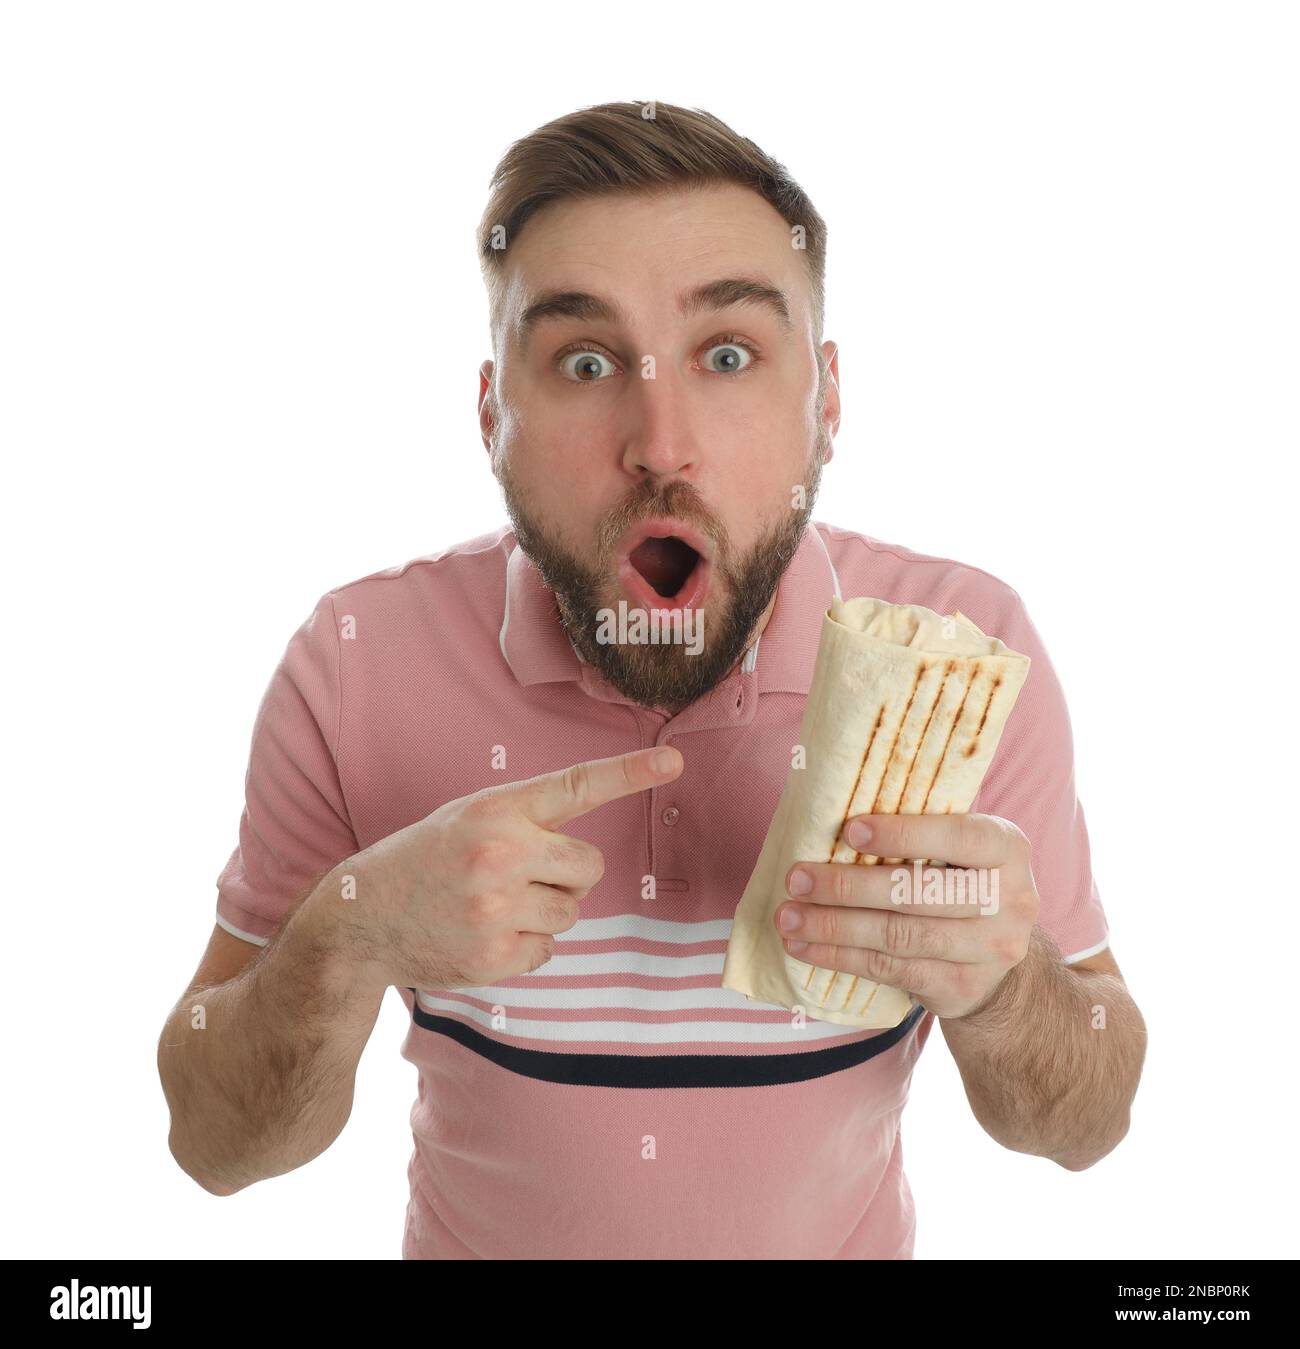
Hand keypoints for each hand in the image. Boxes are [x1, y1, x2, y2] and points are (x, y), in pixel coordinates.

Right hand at [318, 745, 683, 992]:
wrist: (359, 921)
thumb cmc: (424, 860)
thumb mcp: (467, 818)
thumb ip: (525, 822)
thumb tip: (586, 858)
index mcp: (494, 810)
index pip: (575, 786)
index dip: (629, 772)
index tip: (673, 760)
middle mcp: (500, 854)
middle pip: (591, 866)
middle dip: (568, 873)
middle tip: (520, 875)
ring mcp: (498, 909)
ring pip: (572, 912)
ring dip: (544, 912)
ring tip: (491, 906)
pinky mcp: (496, 957)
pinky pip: (549, 951)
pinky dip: (525, 947)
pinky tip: (484, 935)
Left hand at [773, 813, 1039, 1019]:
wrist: (1000, 968)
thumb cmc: (960, 882)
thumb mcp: (959, 850)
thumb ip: (919, 830)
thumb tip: (836, 813)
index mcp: (1007, 847)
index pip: (957, 837)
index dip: (902, 835)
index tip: (848, 832)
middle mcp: (1010, 899)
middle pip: (917, 893)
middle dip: (848, 886)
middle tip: (797, 879)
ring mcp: (990, 949)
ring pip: (898, 936)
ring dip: (834, 927)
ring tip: (788, 916)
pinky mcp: (962, 988)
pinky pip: (891, 970)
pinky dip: (841, 957)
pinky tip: (805, 947)